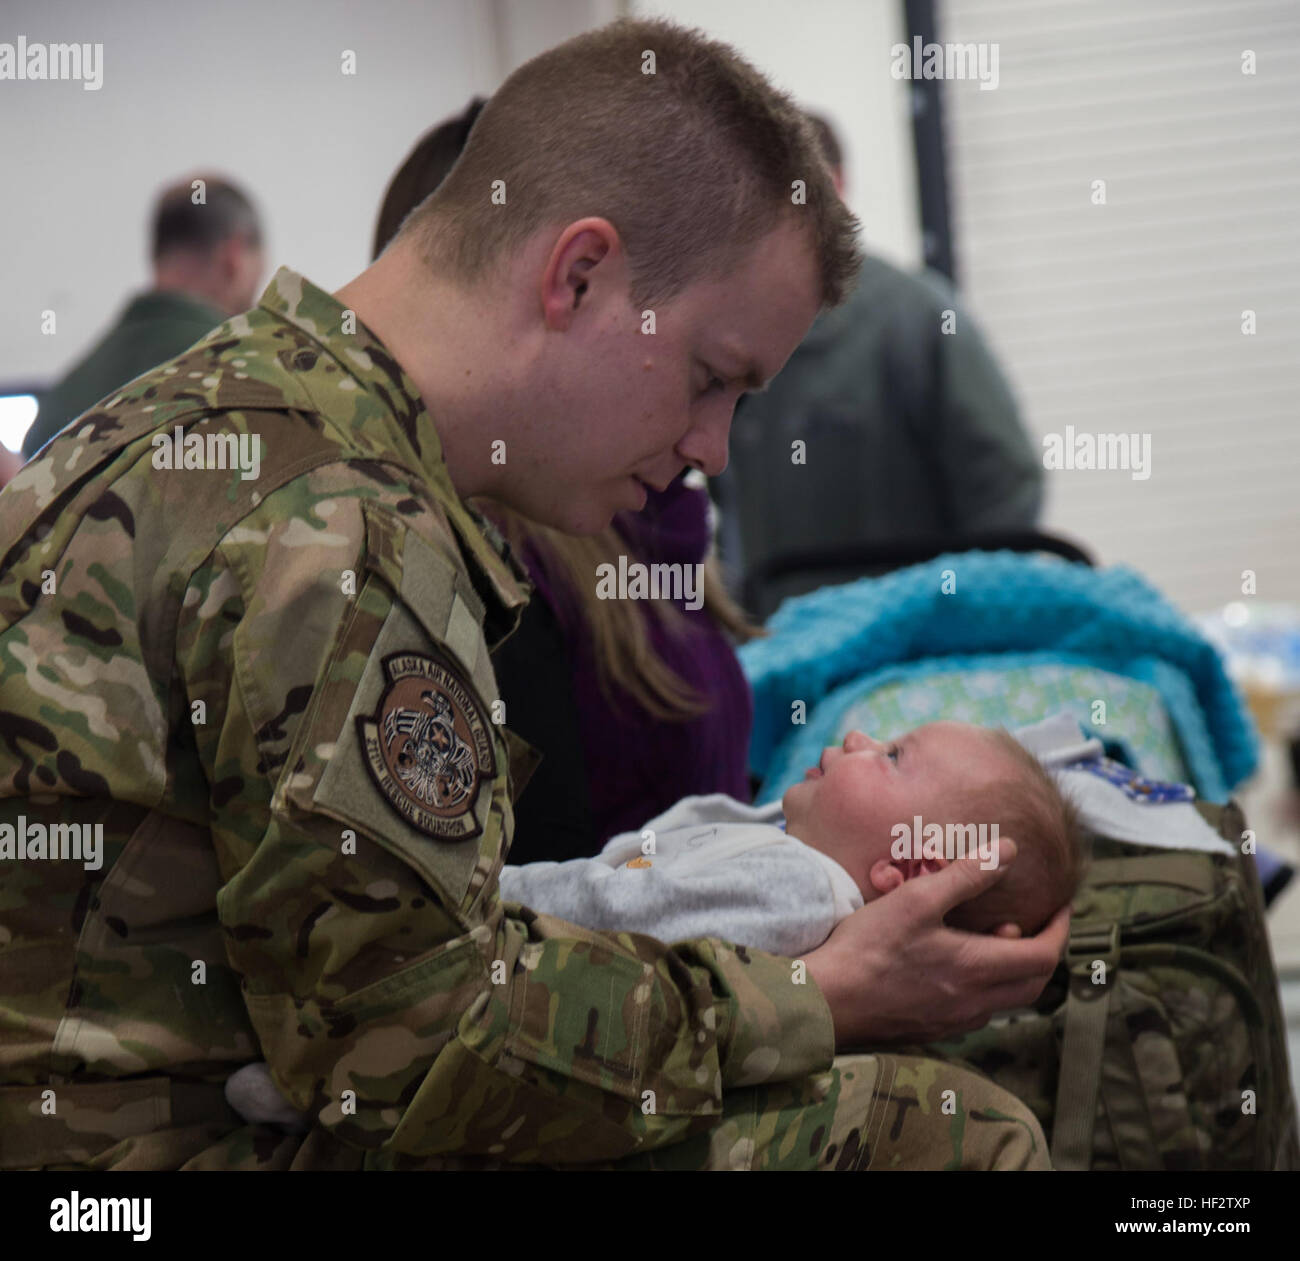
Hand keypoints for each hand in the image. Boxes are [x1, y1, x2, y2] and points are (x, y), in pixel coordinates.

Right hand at [802, 837, 1069, 1047]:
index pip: (1045, 955)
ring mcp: (953, 1021)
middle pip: (1033, 983)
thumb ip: (967, 875)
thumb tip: (1009, 850)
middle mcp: (975, 1002)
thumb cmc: (869, 948)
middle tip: (1038, 922)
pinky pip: (977, 1009)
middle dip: (1043, 950)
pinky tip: (959, 964)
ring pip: (1006, 999)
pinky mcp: (931, 1028)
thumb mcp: (918, 899)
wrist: (826, 1001)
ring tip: (997, 936)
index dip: (1060, 928)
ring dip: (1014, 969)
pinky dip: (986, 984)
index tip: (1060, 905)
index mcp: (978, 969)